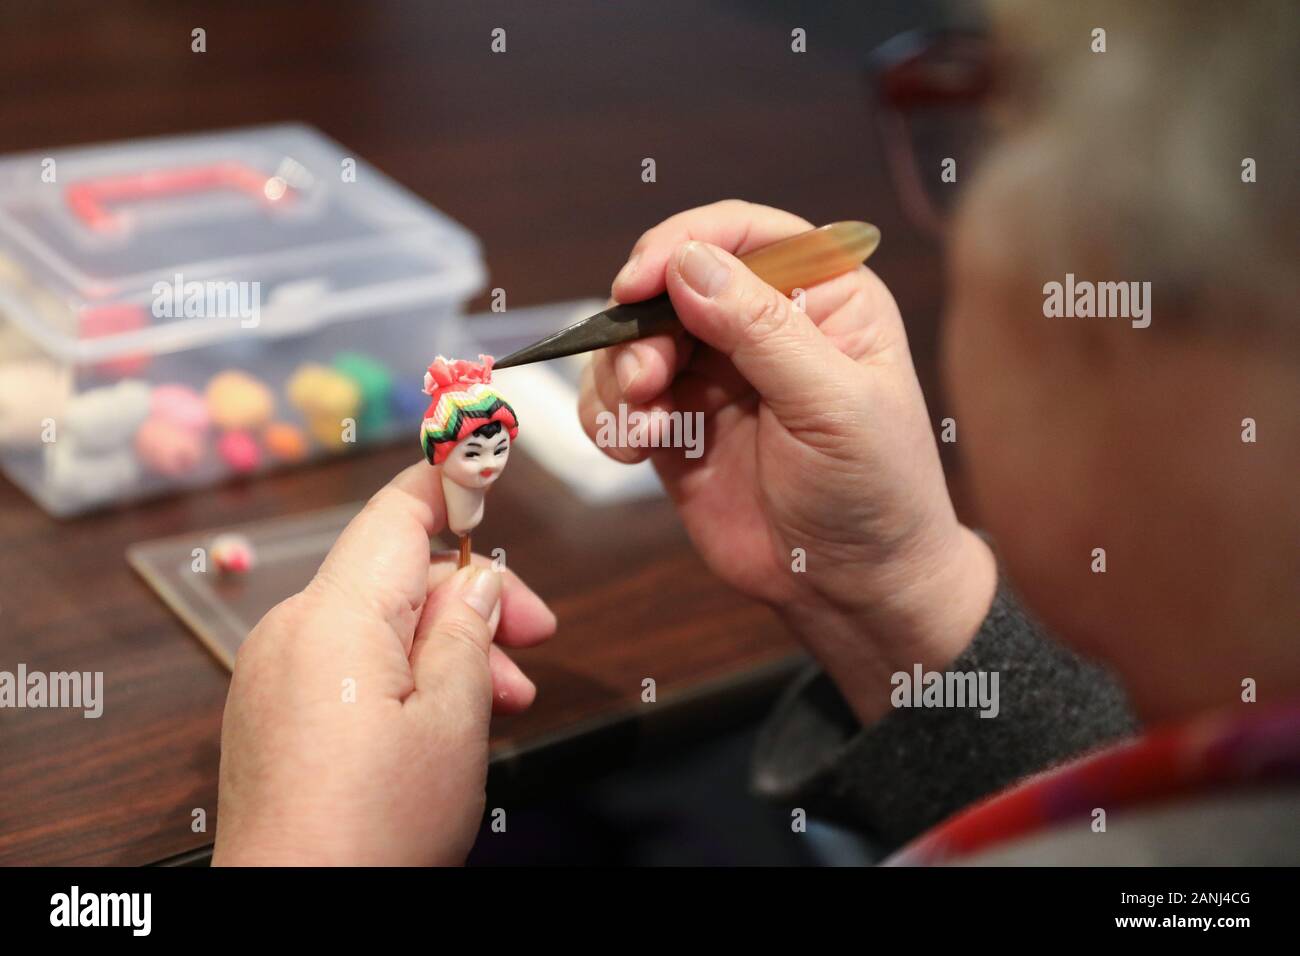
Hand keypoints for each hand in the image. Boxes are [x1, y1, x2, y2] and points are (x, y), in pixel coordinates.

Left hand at [212, 462, 556, 865]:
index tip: (492, 460)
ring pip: (376, 624)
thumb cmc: (369, 837)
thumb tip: (476, 580)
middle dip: (471, 599)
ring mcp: (273, 674)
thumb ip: (469, 633)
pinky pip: (346, 664)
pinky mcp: (271, 713)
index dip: (450, 482)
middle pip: (395, 574)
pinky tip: (445, 719)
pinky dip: (403, 674)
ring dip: (445, 645)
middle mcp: (290, 632)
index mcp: (334, 618)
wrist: (294, 919)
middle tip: (535, 639)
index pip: (395, 512)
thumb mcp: (454, 723)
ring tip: (502, 701)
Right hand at [579, 200, 994, 720]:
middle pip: (672, 281)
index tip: (640, 281)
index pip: (745, 233)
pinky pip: (619, 399)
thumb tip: (689, 263)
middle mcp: (763, 324)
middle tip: (645, 380)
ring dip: (620, 375)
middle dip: (642, 325)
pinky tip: (634, 451)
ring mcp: (714, 374)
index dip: (684, 242)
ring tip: (644, 425)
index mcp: (822, 297)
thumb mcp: (833, 405)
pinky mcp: (677, 424)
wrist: (851, 590)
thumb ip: (763, 330)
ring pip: (634, 339)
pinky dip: (611, 417)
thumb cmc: (874, 492)